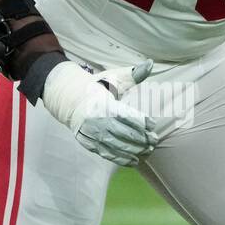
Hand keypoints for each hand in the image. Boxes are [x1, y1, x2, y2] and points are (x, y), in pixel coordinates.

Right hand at [41, 57, 158, 164]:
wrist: (70, 100)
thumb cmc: (97, 88)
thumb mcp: (113, 78)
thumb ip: (133, 74)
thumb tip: (151, 63)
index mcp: (104, 103)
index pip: (126, 114)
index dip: (141, 121)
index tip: (153, 124)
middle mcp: (97, 120)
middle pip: (123, 133)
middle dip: (141, 138)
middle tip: (154, 140)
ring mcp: (92, 133)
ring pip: (116, 145)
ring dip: (133, 150)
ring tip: (147, 151)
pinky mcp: (88, 142)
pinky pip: (106, 153)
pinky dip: (121, 158)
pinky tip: (133, 160)